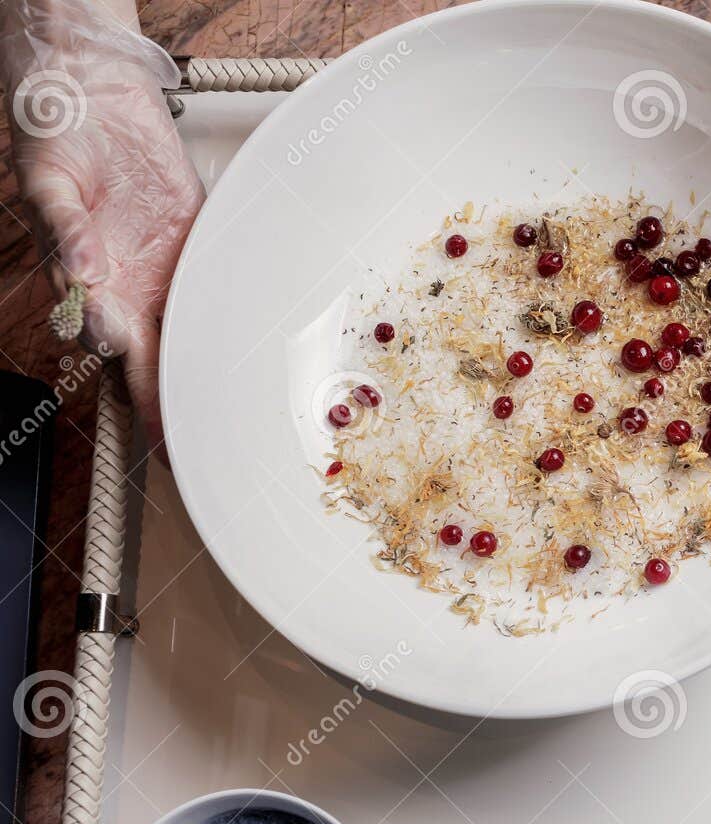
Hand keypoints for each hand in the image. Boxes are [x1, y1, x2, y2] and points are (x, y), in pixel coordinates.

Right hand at [2, 0, 203, 452]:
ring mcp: (165, 267)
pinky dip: (228, 304)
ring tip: (244, 401)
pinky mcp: (193, 240)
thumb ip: (64, 230)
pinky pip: (213, 280)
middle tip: (222, 432)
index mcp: (93, 285)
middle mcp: (131, 285)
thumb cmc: (61, 139)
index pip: (121, 358)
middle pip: (165, 357)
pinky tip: (251, 330)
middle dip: (189, 399)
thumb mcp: (50, 184)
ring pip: (192, 329)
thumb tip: (82, 272)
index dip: (146, 402)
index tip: (166, 436)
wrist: (92, 90)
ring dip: (214, 364)